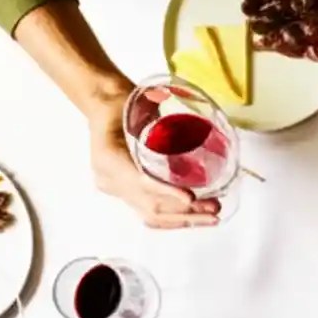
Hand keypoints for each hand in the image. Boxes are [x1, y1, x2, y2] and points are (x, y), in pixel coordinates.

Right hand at [84, 82, 220, 228]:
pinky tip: (195, 216)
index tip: (190, 197)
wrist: (104, 104)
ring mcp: (115, 187)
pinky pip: (148, 211)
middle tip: (213, 209)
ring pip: (151, 214)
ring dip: (184, 218)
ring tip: (211, 216)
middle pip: (149, 205)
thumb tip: (192, 135)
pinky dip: (174, 216)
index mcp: (107, 157)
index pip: (139, 182)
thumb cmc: (120, 100)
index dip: (166, 192)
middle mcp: (109, 178)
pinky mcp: (125, 191)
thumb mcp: (139, 106)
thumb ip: (161, 125)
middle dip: (184, 212)